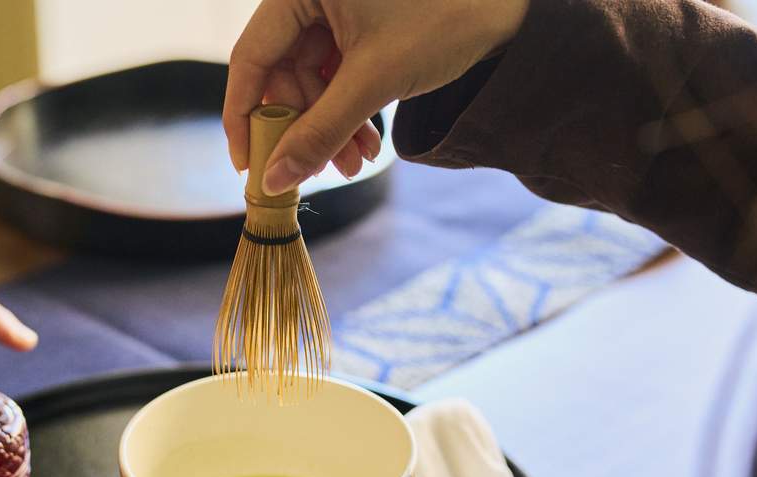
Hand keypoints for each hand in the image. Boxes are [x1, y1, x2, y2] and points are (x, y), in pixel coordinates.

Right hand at [224, 0, 527, 194]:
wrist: (511, 9)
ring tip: (357, 162)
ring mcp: (333, 8)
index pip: (251, 57)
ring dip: (329, 126)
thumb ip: (318, 132)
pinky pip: (334, 75)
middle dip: (304, 128)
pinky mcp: (355, 24)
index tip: (247, 163)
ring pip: (310, 81)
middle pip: (282, 74)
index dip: (245, 115)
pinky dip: (347, 110)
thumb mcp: (375, 82)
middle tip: (321, 171)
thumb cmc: (447, 22)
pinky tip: (367, 141)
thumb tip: (274, 180)